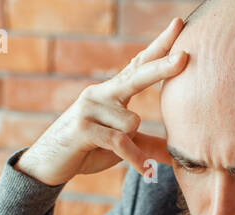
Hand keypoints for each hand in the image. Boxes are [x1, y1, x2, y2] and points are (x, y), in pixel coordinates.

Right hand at [16, 18, 188, 186]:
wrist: (48, 164)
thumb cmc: (87, 150)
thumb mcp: (121, 146)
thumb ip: (146, 145)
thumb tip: (175, 155)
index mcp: (112, 92)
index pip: (139, 63)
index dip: (159, 46)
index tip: (179, 24)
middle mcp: (101, 93)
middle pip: (138, 76)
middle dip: (162, 68)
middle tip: (186, 56)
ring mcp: (90, 108)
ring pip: (132, 122)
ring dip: (133, 146)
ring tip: (115, 154)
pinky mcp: (83, 127)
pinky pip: (121, 141)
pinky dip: (135, 159)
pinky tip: (144, 171)